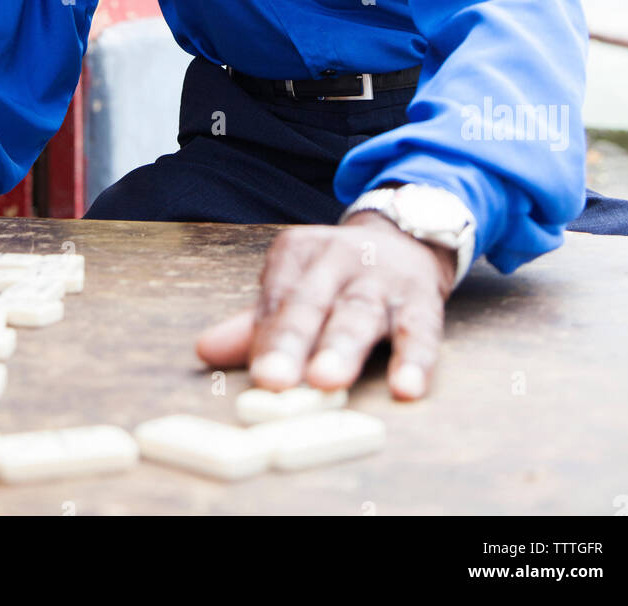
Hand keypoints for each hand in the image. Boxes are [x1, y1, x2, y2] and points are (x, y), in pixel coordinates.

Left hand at [196, 212, 454, 400]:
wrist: (406, 238)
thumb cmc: (336, 278)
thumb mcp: (296, 289)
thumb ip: (256, 325)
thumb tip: (205, 351)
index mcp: (298, 253)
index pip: (277, 296)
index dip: (266, 335)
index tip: (257, 374)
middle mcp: (338, 259)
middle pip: (311, 302)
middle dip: (293, 341)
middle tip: (275, 380)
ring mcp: (381, 278)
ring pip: (360, 314)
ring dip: (343, 348)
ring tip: (327, 381)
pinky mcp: (422, 299)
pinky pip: (419, 330)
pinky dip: (415, 359)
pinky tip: (408, 387)